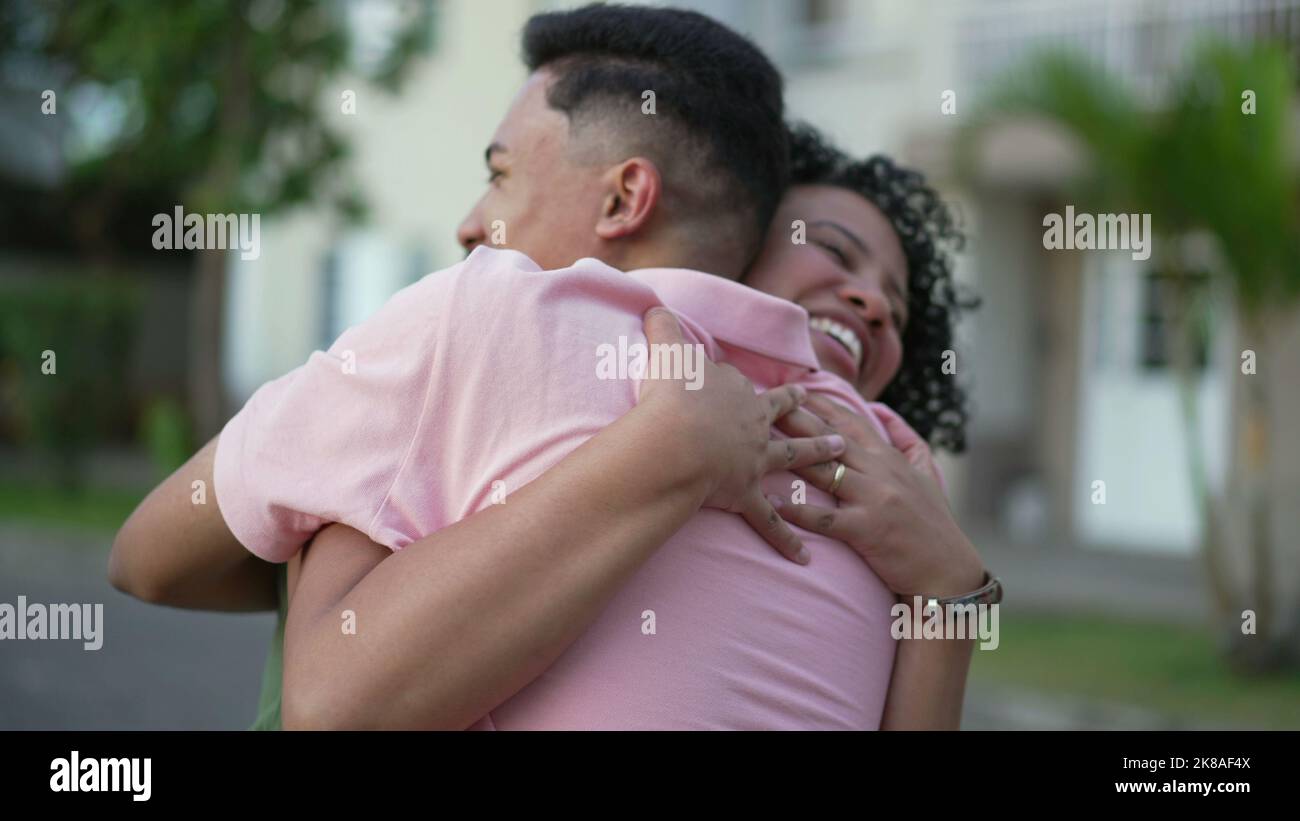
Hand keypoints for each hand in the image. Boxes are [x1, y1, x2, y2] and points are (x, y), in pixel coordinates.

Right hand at [637, 308, 846, 563]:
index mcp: (736, 393)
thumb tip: (655, 303)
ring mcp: (757, 460)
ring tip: (838, 455)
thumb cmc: (673, 396)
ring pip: (794, 457)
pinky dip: (787, 540)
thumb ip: (663, 327)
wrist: (679, 440)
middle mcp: (754, 424)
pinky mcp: (749, 495)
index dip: (743, 385)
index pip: (745, 386)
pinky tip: (803, 557)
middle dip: (802, 411)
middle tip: (819, 409)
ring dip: (817, 457)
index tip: (746, 383)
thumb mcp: (666, 352)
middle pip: (784, 414)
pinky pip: (772, 521)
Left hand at [771, 394, 984, 595]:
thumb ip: (907, 440)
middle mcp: (881, 472)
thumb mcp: (927, 474)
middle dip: (798, 421)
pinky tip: (774, 505)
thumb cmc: (933, 524)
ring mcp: (875, 499)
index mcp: (890, 459)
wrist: (948, 570)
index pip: (851, 423)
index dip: (822, 405)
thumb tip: (883, 411)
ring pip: (826, 472)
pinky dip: (799, 511)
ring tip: (760, 447)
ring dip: (792, 458)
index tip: (795, 391)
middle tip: (767, 407)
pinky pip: (827, 518)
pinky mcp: (868, 529)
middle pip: (831, 441)